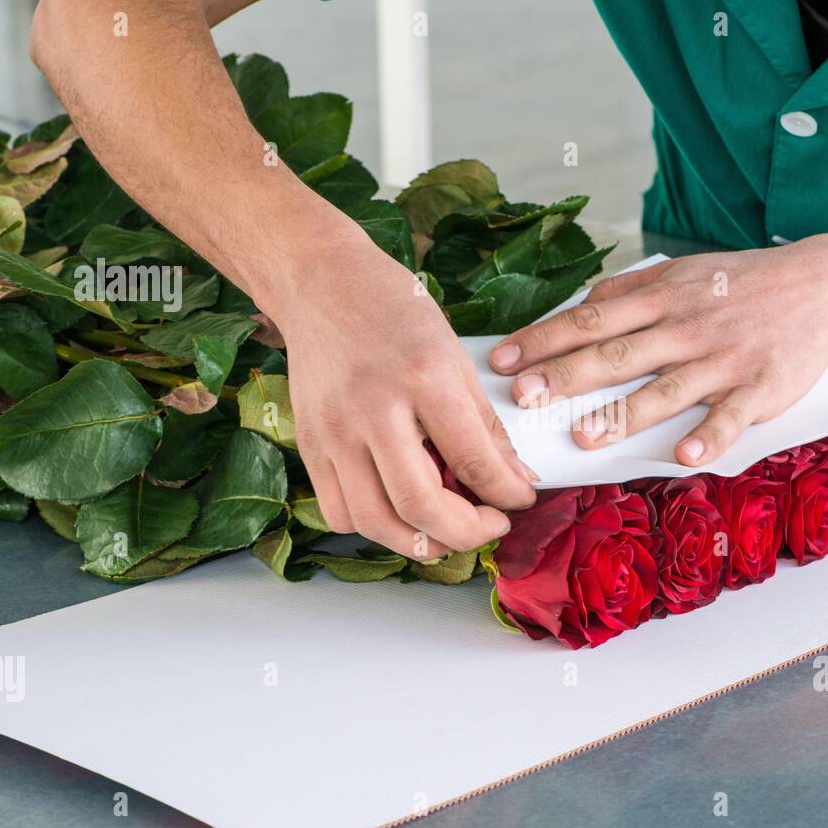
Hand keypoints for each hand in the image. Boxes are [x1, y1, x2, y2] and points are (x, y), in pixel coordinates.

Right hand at [269, 230, 537, 559]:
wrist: (321, 285)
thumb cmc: (393, 311)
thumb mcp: (454, 356)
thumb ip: (485, 425)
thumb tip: (516, 478)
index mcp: (424, 379)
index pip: (474, 461)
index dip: (506, 495)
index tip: (519, 501)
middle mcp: (374, 409)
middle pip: (420, 506)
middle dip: (466, 534)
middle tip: (489, 527)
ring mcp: (334, 431)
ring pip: (375, 521)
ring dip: (420, 542)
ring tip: (448, 530)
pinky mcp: (308, 444)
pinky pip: (339, 512)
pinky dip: (375, 527)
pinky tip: (401, 512)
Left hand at [488, 234, 827, 465]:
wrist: (824, 283)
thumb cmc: (742, 283)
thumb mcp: (682, 272)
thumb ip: (630, 291)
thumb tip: (581, 305)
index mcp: (662, 298)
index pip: (590, 320)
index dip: (543, 340)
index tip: (502, 361)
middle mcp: (686, 328)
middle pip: (616, 354)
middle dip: (565, 376)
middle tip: (523, 398)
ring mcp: (723, 359)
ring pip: (666, 389)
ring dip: (623, 413)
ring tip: (584, 436)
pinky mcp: (760, 387)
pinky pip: (731, 415)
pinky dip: (709, 434)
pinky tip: (683, 454)